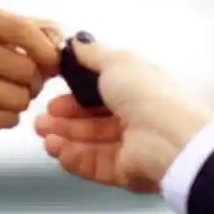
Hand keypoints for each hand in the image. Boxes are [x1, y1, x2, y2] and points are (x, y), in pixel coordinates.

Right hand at [0, 1, 61, 135]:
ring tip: (5, 90)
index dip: (48, 52)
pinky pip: (7, 120)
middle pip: (28, 71)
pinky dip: (7, 115)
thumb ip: (31, 26)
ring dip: (21, 99)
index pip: (27, 33)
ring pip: (20, 99)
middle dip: (33, 78)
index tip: (50, 60)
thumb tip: (63, 42)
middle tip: (22, 78)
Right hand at [34, 39, 213, 192]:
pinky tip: (57, 149)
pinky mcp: (126, 171)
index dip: (76, 92)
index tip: (54, 92)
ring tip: (44, 135)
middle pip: (93, 119)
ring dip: (65, 138)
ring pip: (91, 143)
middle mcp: (137, 116)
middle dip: (65, 118)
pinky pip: (94, 164)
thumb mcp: (116, 62)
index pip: (102, 91)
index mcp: (140, 87)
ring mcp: (132, 146)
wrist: (170, 140)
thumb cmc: (148, 95)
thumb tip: (78, 42)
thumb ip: (93, 54)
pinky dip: (74, 157)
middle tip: (42, 118)